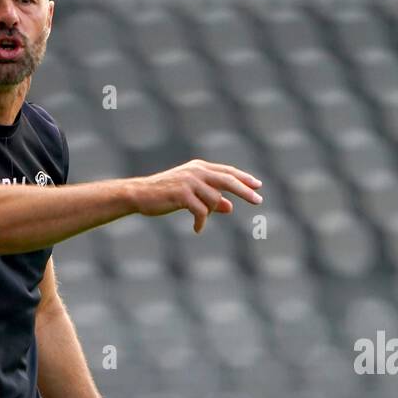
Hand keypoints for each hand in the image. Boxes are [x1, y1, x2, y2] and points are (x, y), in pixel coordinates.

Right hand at [129, 159, 262, 233]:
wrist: (139, 194)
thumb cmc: (164, 195)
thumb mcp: (190, 196)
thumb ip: (210, 199)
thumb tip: (229, 207)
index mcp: (199, 167)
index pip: (227, 172)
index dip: (243, 178)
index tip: (258, 186)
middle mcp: (196, 171)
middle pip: (228, 180)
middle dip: (245, 191)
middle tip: (258, 200)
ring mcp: (190, 181)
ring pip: (214, 200)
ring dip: (209, 212)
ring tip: (198, 219)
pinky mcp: (182, 194)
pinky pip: (201, 211)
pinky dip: (200, 222)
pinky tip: (197, 229)